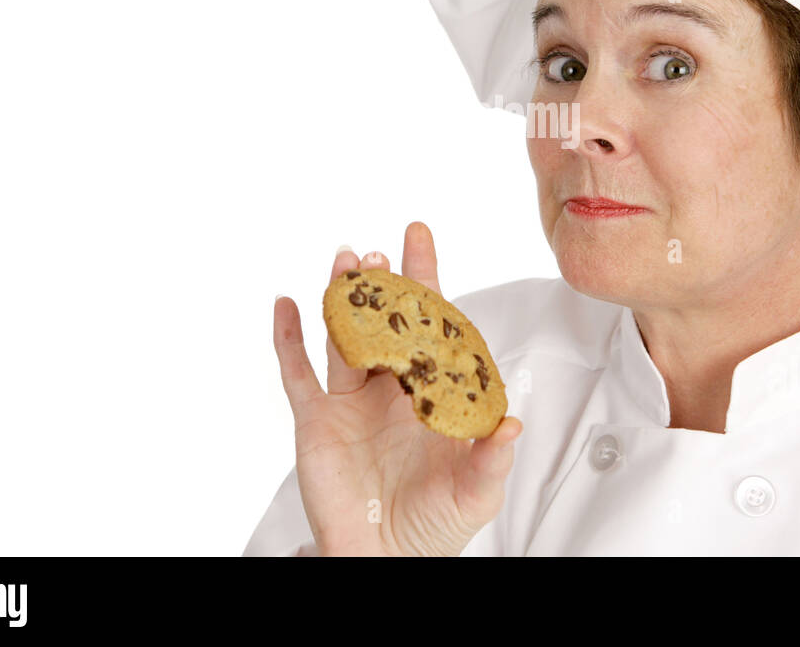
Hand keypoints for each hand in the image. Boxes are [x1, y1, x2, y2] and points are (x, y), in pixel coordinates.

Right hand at [273, 220, 521, 555]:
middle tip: (377, 253)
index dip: (425, 283)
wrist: (385, 560)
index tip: (418, 239)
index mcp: (430, 392)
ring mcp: (351, 402)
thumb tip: (513, 423)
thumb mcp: (475, 492)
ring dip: (339, 300)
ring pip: (342, 338)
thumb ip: (491, 457)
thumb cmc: (436, 525)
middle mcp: (390, 388)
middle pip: (382, 323)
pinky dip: (288, 338)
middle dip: (380, 285)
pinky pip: (297, 374)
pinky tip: (286, 304)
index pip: (428, 326)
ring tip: (342, 263)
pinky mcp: (317, 421)